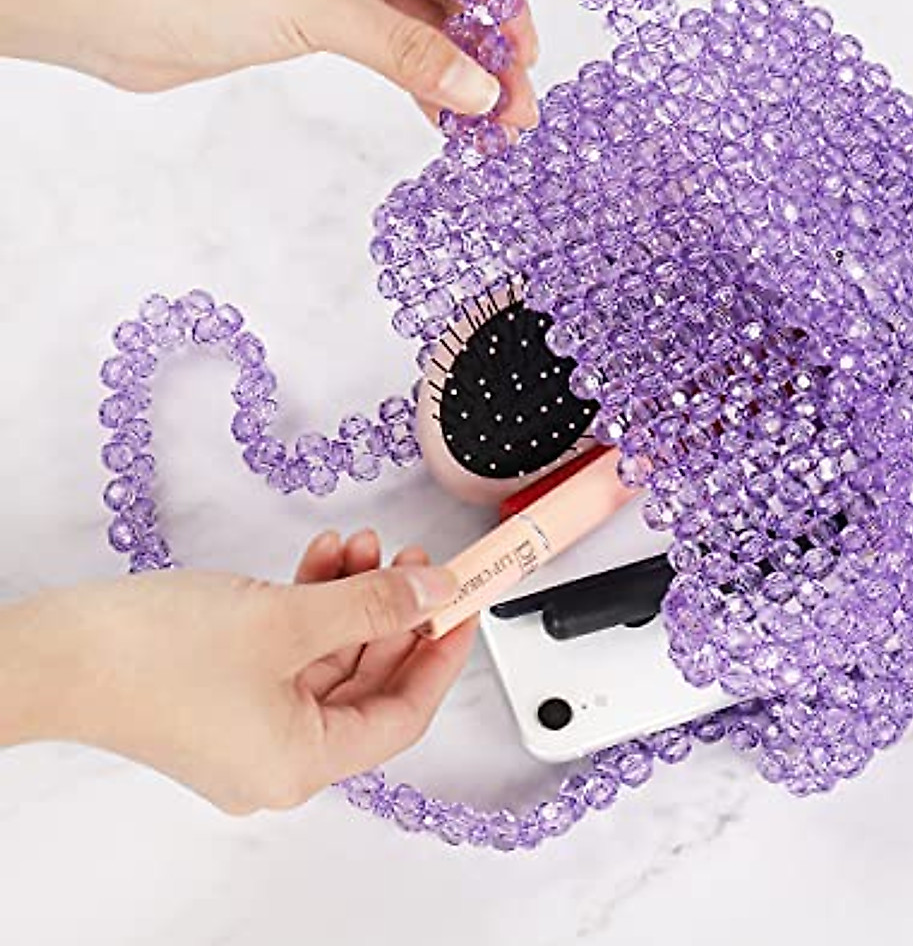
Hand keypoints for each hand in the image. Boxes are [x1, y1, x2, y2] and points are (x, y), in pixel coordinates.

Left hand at [0, 0, 537, 128]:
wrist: (106, 12)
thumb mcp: (318, 9)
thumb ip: (407, 52)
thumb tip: (482, 94)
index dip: (494, 0)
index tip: (523, 55)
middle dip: (482, 47)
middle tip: (518, 105)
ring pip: (418, 22)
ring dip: (456, 72)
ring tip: (494, 126)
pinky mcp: (317, 13)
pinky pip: (388, 46)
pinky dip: (417, 80)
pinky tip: (448, 117)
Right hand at [0, 530, 476, 813]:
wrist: (52, 651)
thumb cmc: (151, 655)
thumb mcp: (286, 619)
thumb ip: (372, 604)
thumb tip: (434, 593)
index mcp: (301, 764)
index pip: (401, 714)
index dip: (439, 656)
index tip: (463, 607)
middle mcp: (278, 756)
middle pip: (367, 681)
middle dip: (394, 612)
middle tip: (417, 563)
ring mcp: (249, 723)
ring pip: (329, 655)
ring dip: (352, 597)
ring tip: (365, 543)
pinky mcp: (224, 690)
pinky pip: (290, 647)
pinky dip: (312, 602)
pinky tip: (324, 556)